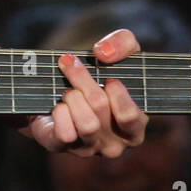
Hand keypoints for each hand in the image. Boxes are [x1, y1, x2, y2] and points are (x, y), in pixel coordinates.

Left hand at [23, 29, 147, 156]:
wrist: (55, 86)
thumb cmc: (97, 74)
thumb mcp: (117, 51)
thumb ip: (122, 43)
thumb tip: (104, 53)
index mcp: (134, 126)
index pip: (130, 115)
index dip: (117, 92)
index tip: (107, 77)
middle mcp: (115, 144)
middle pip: (100, 107)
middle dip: (82, 80)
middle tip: (71, 66)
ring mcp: (89, 148)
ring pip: (85, 123)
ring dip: (71, 96)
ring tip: (68, 90)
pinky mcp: (62, 147)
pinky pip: (65, 133)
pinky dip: (59, 113)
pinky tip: (58, 105)